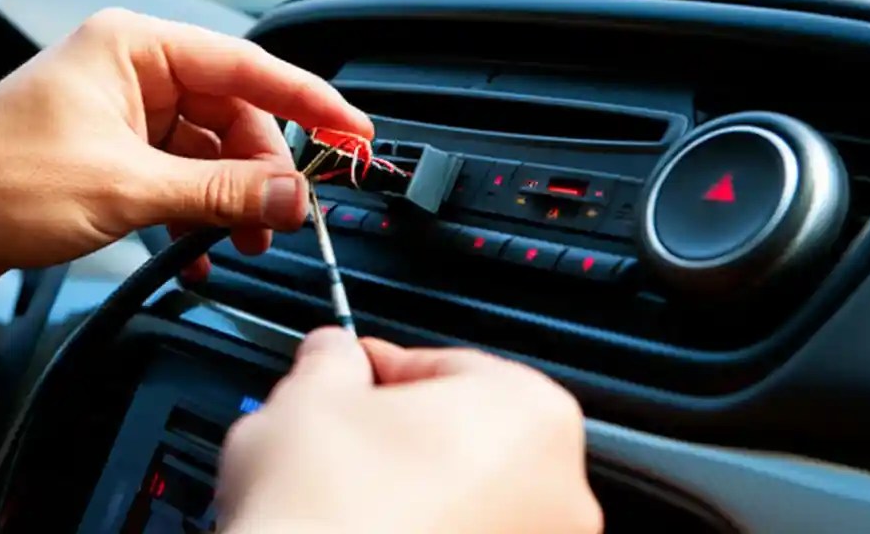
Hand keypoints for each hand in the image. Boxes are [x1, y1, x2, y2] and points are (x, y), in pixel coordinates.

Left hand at [0, 8, 371, 282]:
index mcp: (135, 46)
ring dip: (232, 199)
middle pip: (233, 113)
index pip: (247, 67)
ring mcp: (122, 112)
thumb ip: (222, 192)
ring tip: (244, 241)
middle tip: (287, 215)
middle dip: (264, 169)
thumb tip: (292, 195)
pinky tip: (202, 251)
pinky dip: (196, 212)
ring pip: (210, 150)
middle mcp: (133, 69)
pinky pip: (179, 176)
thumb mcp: (127, 189)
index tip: (353, 133)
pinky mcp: (112, 153)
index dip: (309, 103)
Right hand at [217, 329, 602, 533]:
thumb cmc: (326, 517)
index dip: (383, 372)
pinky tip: (371, 533)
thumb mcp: (308, 398)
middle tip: (343, 443)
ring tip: (350, 501)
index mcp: (530, 413)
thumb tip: (333, 353)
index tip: (350, 381)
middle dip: (403, 436)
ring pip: (469, 499)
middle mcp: (561, 489)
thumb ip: (331, 359)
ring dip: (418, 492)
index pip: (445, 366)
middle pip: (465, 435)